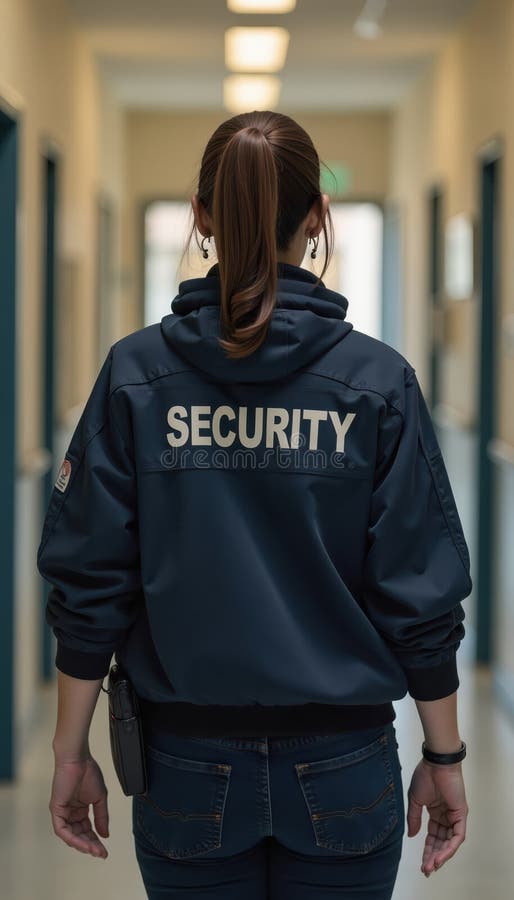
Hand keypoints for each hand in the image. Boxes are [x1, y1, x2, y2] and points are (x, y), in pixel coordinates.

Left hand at [49, 755, 109, 858]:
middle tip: (100, 853)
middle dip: (90, 845)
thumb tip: (105, 835)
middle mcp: (70, 813)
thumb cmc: (88, 772)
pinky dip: (72, 838)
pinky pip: (62, 830)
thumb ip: (101, 817)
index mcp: (80, 809)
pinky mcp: (56, 810)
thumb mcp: (100, 798)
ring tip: (94, 850)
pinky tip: (83, 843)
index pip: (87, 830)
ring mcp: (62, 812)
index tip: (105, 850)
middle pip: (80, 835)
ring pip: (70, 836)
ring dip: (82, 844)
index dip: (96, 841)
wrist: (78, 758)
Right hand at [407, 758, 467, 876]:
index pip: (433, 837)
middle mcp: (446, 816)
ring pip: (450, 843)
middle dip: (433, 857)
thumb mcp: (415, 800)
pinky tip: (440, 856)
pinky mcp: (461, 815)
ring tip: (431, 866)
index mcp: (435, 812)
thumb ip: (413, 819)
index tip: (421, 863)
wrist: (435, 763)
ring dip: (440, 855)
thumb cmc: (425, 775)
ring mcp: (455, 816)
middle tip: (426, 870)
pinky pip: (457, 836)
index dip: (427, 850)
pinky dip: (449, 848)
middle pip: (441, 842)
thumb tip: (411, 836)